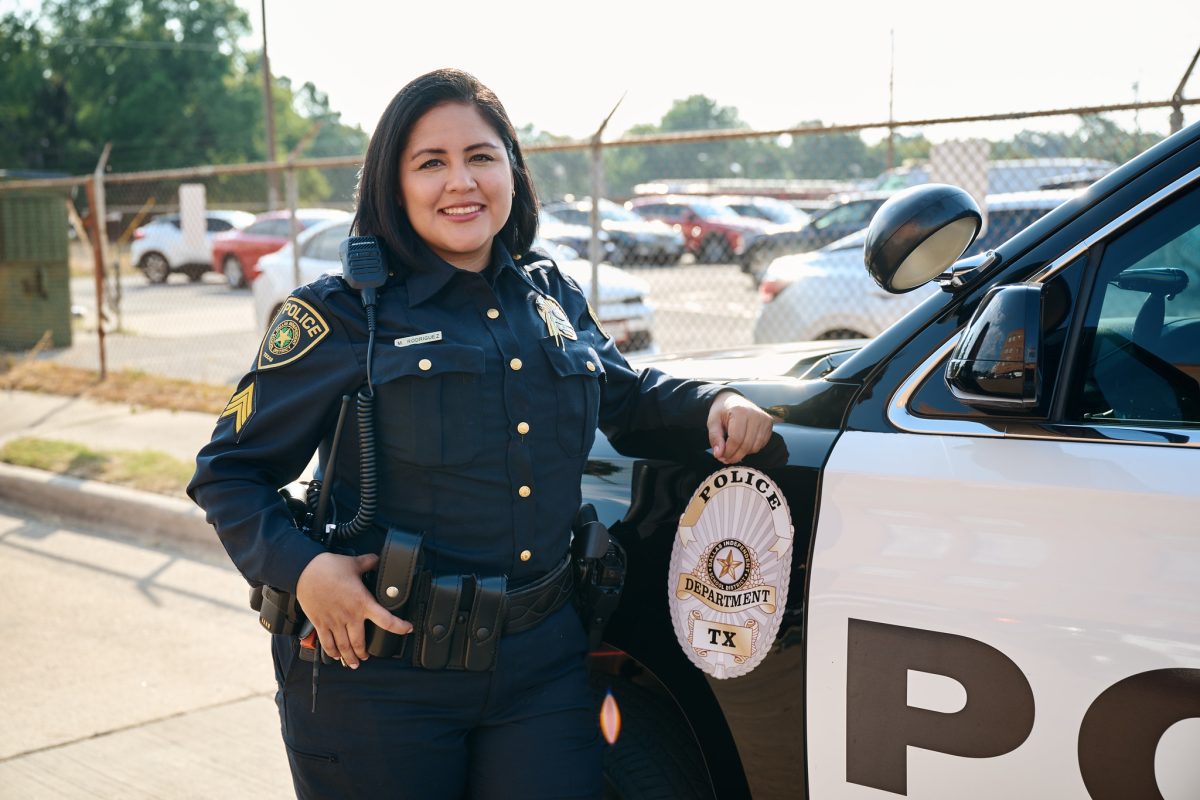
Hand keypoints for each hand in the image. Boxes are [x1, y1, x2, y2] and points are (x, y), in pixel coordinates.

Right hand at [295, 552, 412, 667]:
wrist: (304, 571)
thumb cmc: (328, 567)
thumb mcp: (354, 562)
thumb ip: (369, 562)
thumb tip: (378, 559)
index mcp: (362, 602)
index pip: (386, 620)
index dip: (399, 627)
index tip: (407, 629)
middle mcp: (349, 616)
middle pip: (360, 642)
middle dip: (364, 653)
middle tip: (367, 657)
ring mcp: (334, 621)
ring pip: (344, 646)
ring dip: (349, 657)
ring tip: (353, 663)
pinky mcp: (320, 623)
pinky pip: (327, 643)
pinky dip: (332, 652)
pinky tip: (335, 656)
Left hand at [706, 390, 774, 464]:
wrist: (733, 399)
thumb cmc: (722, 411)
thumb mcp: (713, 422)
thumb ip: (715, 437)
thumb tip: (719, 454)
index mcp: (740, 411)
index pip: (736, 438)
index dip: (728, 451)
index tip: (720, 456)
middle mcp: (755, 414)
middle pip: (746, 444)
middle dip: (735, 456)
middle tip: (725, 459)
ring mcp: (764, 419)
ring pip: (755, 447)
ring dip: (743, 454)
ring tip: (732, 452)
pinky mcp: (769, 423)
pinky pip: (761, 444)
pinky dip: (751, 449)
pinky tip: (742, 445)